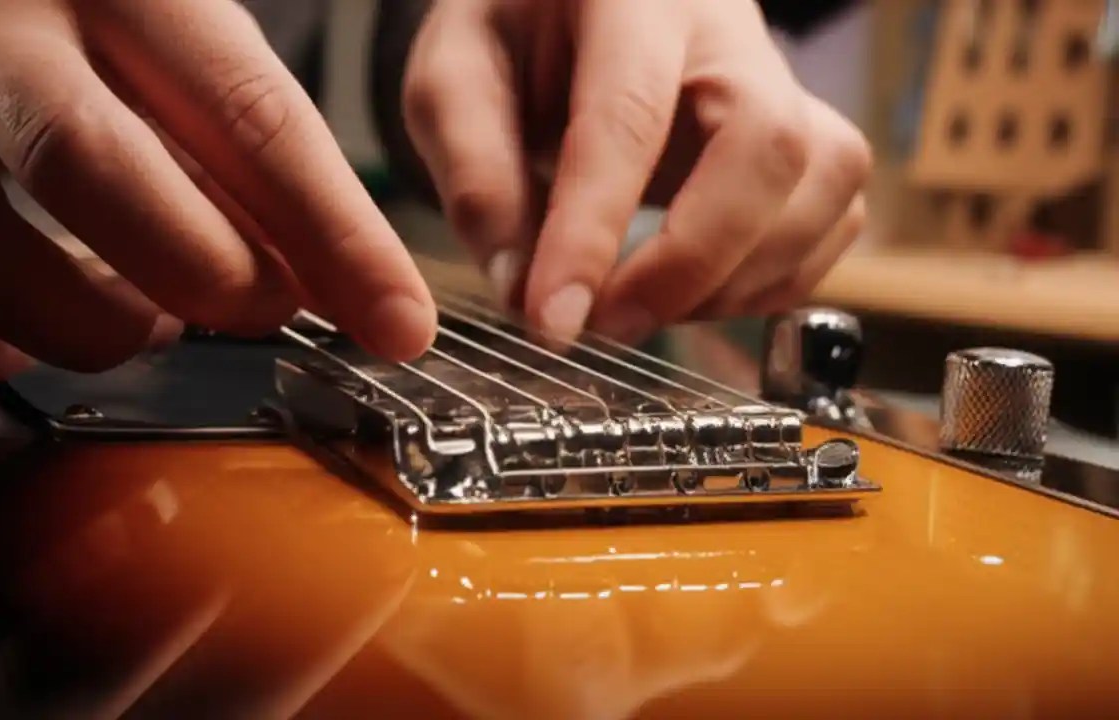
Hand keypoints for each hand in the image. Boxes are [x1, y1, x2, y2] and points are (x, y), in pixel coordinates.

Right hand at [0, 0, 435, 386]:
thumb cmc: (64, 7)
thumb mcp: (167, 22)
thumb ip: (241, 127)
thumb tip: (331, 270)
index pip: (244, 111)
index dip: (335, 233)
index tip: (398, 320)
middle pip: (91, 173)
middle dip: (202, 273)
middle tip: (260, 304)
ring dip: (92, 321)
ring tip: (146, 316)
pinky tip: (35, 321)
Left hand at [402, 0, 870, 344]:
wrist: (564, 6)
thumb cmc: (508, 36)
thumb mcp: (452, 83)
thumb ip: (475, 175)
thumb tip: (520, 286)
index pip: (628, 118)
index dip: (593, 232)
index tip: (552, 319)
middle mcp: (726, 27)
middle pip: (767, 144)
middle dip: (692, 261)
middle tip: (608, 324)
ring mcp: (780, 77)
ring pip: (823, 181)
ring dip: (737, 279)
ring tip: (641, 308)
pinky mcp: (803, 131)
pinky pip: (833, 215)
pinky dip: (771, 280)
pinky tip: (695, 293)